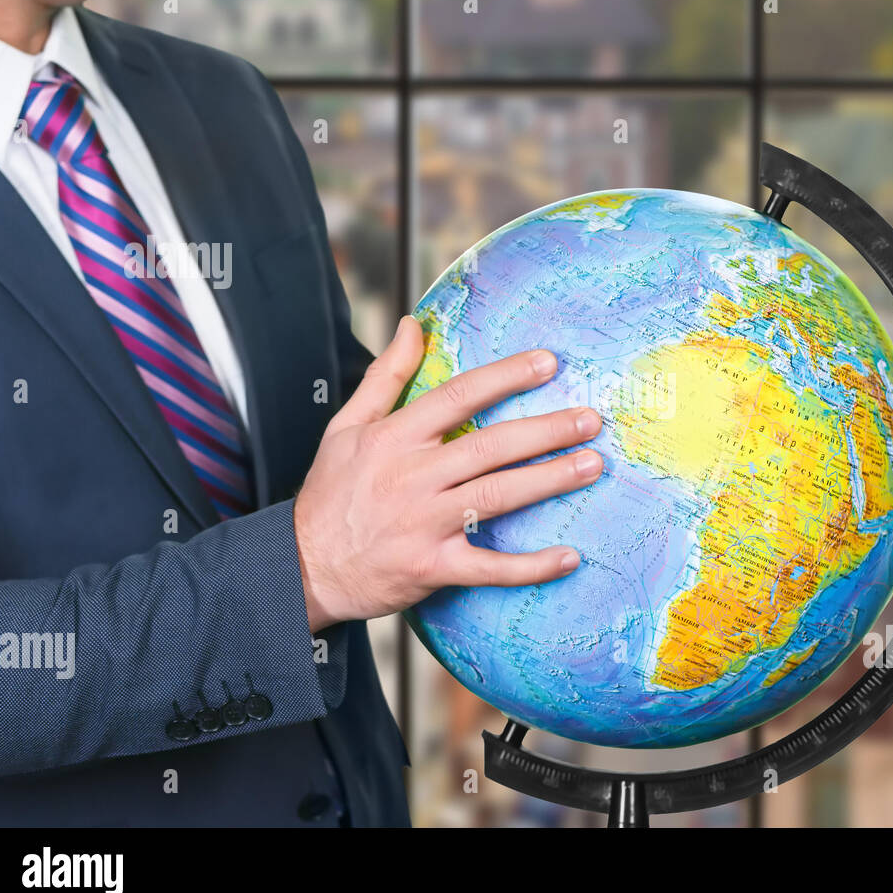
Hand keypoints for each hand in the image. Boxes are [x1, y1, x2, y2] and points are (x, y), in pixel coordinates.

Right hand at [294, 316, 602, 632]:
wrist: (300, 566)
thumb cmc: (331, 494)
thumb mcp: (347, 426)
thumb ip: (386, 375)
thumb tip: (413, 325)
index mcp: (394, 438)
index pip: (458, 396)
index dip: (506, 377)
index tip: (548, 364)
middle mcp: (411, 476)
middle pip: (489, 446)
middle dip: (545, 430)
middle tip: (590, 419)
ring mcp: (423, 523)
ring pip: (496, 497)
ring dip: (549, 480)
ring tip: (592, 465)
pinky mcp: (432, 567)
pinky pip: (489, 567)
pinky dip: (530, 566)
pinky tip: (568, 558)